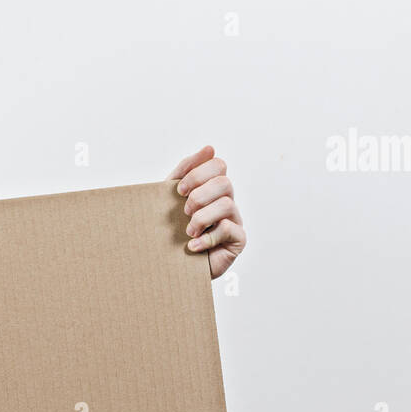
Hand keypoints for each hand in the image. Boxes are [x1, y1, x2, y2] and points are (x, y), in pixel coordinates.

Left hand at [165, 145, 245, 278]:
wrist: (174, 264)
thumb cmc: (174, 229)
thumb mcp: (171, 198)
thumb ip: (184, 171)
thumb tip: (210, 147)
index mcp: (213, 187)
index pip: (218, 165)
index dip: (197, 174)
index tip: (179, 191)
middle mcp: (228, 200)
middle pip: (224, 182)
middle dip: (199, 196)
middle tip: (184, 211)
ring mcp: (236, 219)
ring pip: (225, 204)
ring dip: (201, 218)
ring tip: (188, 232)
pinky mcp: (239, 239)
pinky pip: (228, 229)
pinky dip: (206, 238)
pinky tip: (193, 246)